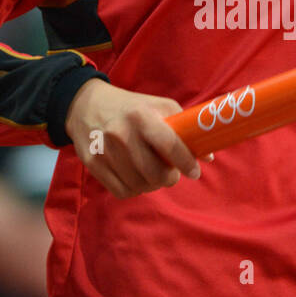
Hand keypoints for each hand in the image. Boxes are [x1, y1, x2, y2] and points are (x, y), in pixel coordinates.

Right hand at [65, 78, 213, 198]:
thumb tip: (209, 157)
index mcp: (141, 116)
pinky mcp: (92, 164)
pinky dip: (134, 189)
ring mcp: (104, 150)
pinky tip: (135, 176)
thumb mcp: (159, 107)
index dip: (186, 163)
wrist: (86, 105)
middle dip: (169, 178)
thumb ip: (184, 129)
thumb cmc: (132, 108)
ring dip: (152, 184)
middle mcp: (121, 133)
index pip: (169, 144)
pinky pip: (122, 191)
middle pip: (155, 173)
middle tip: (171, 173)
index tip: (194, 172)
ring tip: (152, 173)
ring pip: (140, 186)